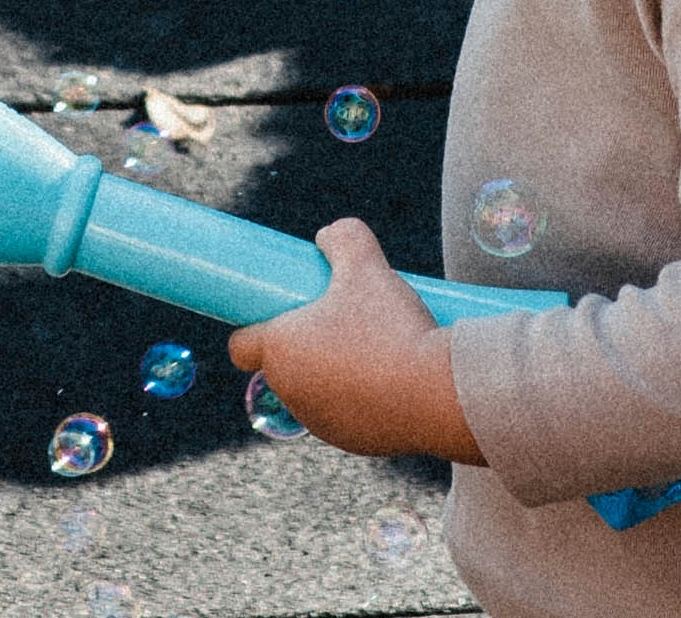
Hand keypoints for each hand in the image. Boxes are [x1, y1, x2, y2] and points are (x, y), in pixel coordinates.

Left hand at [223, 220, 488, 462]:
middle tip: (339, 320)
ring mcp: (323, 424)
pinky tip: (392, 379)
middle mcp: (292, 394)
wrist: (439, 393)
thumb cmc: (392, 327)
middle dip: (304, 346)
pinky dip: (362, 400)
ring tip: (374, 347)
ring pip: (316, 392)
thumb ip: (342, 238)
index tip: (281, 312)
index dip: (254, 326)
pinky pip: (349, 414)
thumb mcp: (366, 264)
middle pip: (283, 367)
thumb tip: (330, 236)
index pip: (241, 346)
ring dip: (333, 374)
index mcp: (280, 352)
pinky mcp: (356, 443)